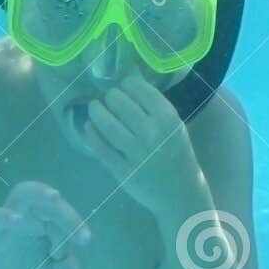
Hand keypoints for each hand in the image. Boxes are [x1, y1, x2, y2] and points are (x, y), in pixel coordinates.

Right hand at [0, 181, 90, 268]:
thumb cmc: (21, 268)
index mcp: (46, 219)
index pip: (64, 214)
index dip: (75, 226)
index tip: (83, 242)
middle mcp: (29, 214)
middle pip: (48, 198)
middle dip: (67, 213)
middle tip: (83, 236)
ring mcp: (10, 220)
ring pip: (23, 193)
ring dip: (39, 193)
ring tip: (54, 196)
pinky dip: (5, 216)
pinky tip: (16, 219)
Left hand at [77, 76, 206, 216]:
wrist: (180, 192)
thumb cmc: (175, 153)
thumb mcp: (173, 126)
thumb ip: (153, 106)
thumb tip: (130, 77)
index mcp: (168, 118)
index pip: (140, 89)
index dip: (126, 84)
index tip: (122, 86)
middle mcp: (152, 133)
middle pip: (120, 103)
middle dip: (110, 97)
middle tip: (108, 99)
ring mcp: (137, 153)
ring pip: (107, 124)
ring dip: (96, 111)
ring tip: (94, 107)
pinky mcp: (123, 170)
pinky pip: (101, 147)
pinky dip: (91, 134)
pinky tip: (89, 127)